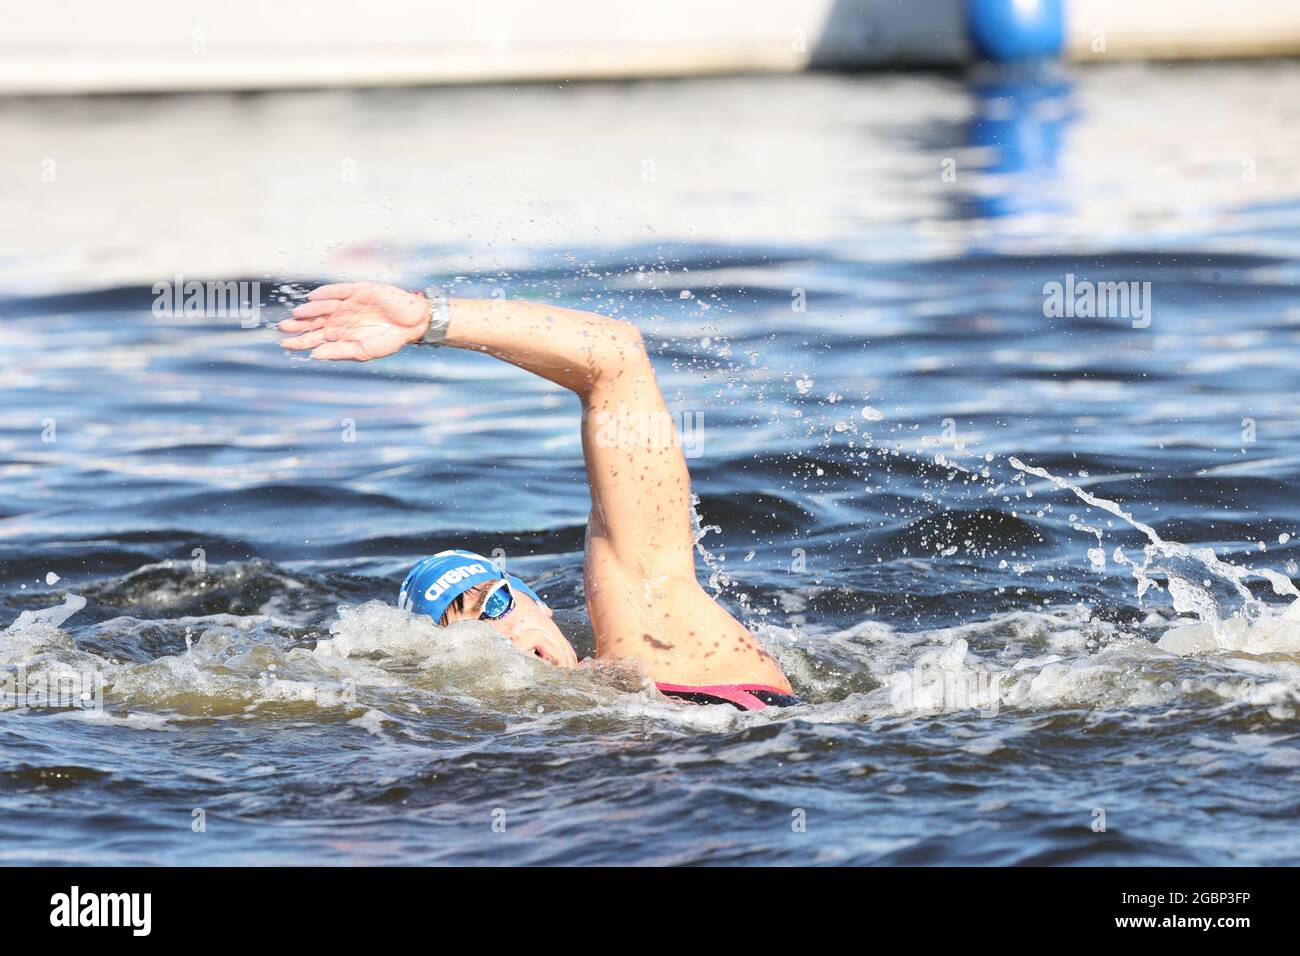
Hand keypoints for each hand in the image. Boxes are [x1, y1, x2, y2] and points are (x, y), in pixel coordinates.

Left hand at [278, 282, 428, 360]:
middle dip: (298, 325)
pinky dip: (325, 294)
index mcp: (341, 336)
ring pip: (322, 306)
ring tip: (296, 315)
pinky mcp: (358, 291)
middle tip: (282, 327)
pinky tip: (312, 298)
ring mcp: (348, 304)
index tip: (284, 345)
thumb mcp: (364, 351)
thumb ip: (340, 352)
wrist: (412, 322)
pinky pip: (338, 291)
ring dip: (309, 310)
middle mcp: (341, 319)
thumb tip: (315, 356)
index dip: (300, 342)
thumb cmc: (390, 340)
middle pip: (314, 322)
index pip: (315, 339)